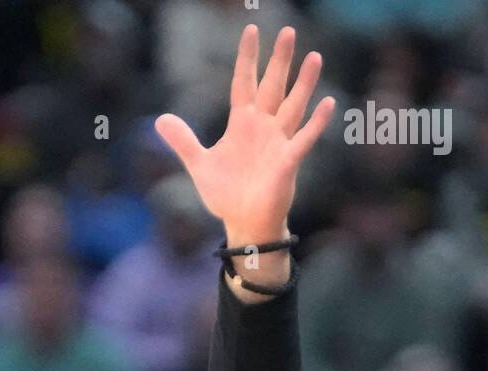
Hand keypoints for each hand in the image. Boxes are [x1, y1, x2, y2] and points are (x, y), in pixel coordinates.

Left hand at [155, 25, 333, 289]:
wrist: (242, 224)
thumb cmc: (226, 195)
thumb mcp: (199, 164)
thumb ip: (183, 140)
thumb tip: (159, 119)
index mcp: (242, 124)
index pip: (244, 82)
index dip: (247, 58)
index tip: (250, 30)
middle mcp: (263, 127)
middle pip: (272, 86)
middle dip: (279, 60)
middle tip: (288, 30)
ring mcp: (277, 143)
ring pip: (293, 106)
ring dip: (304, 84)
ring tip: (314, 56)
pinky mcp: (287, 162)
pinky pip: (304, 139)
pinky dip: (316, 123)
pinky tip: (328, 103)